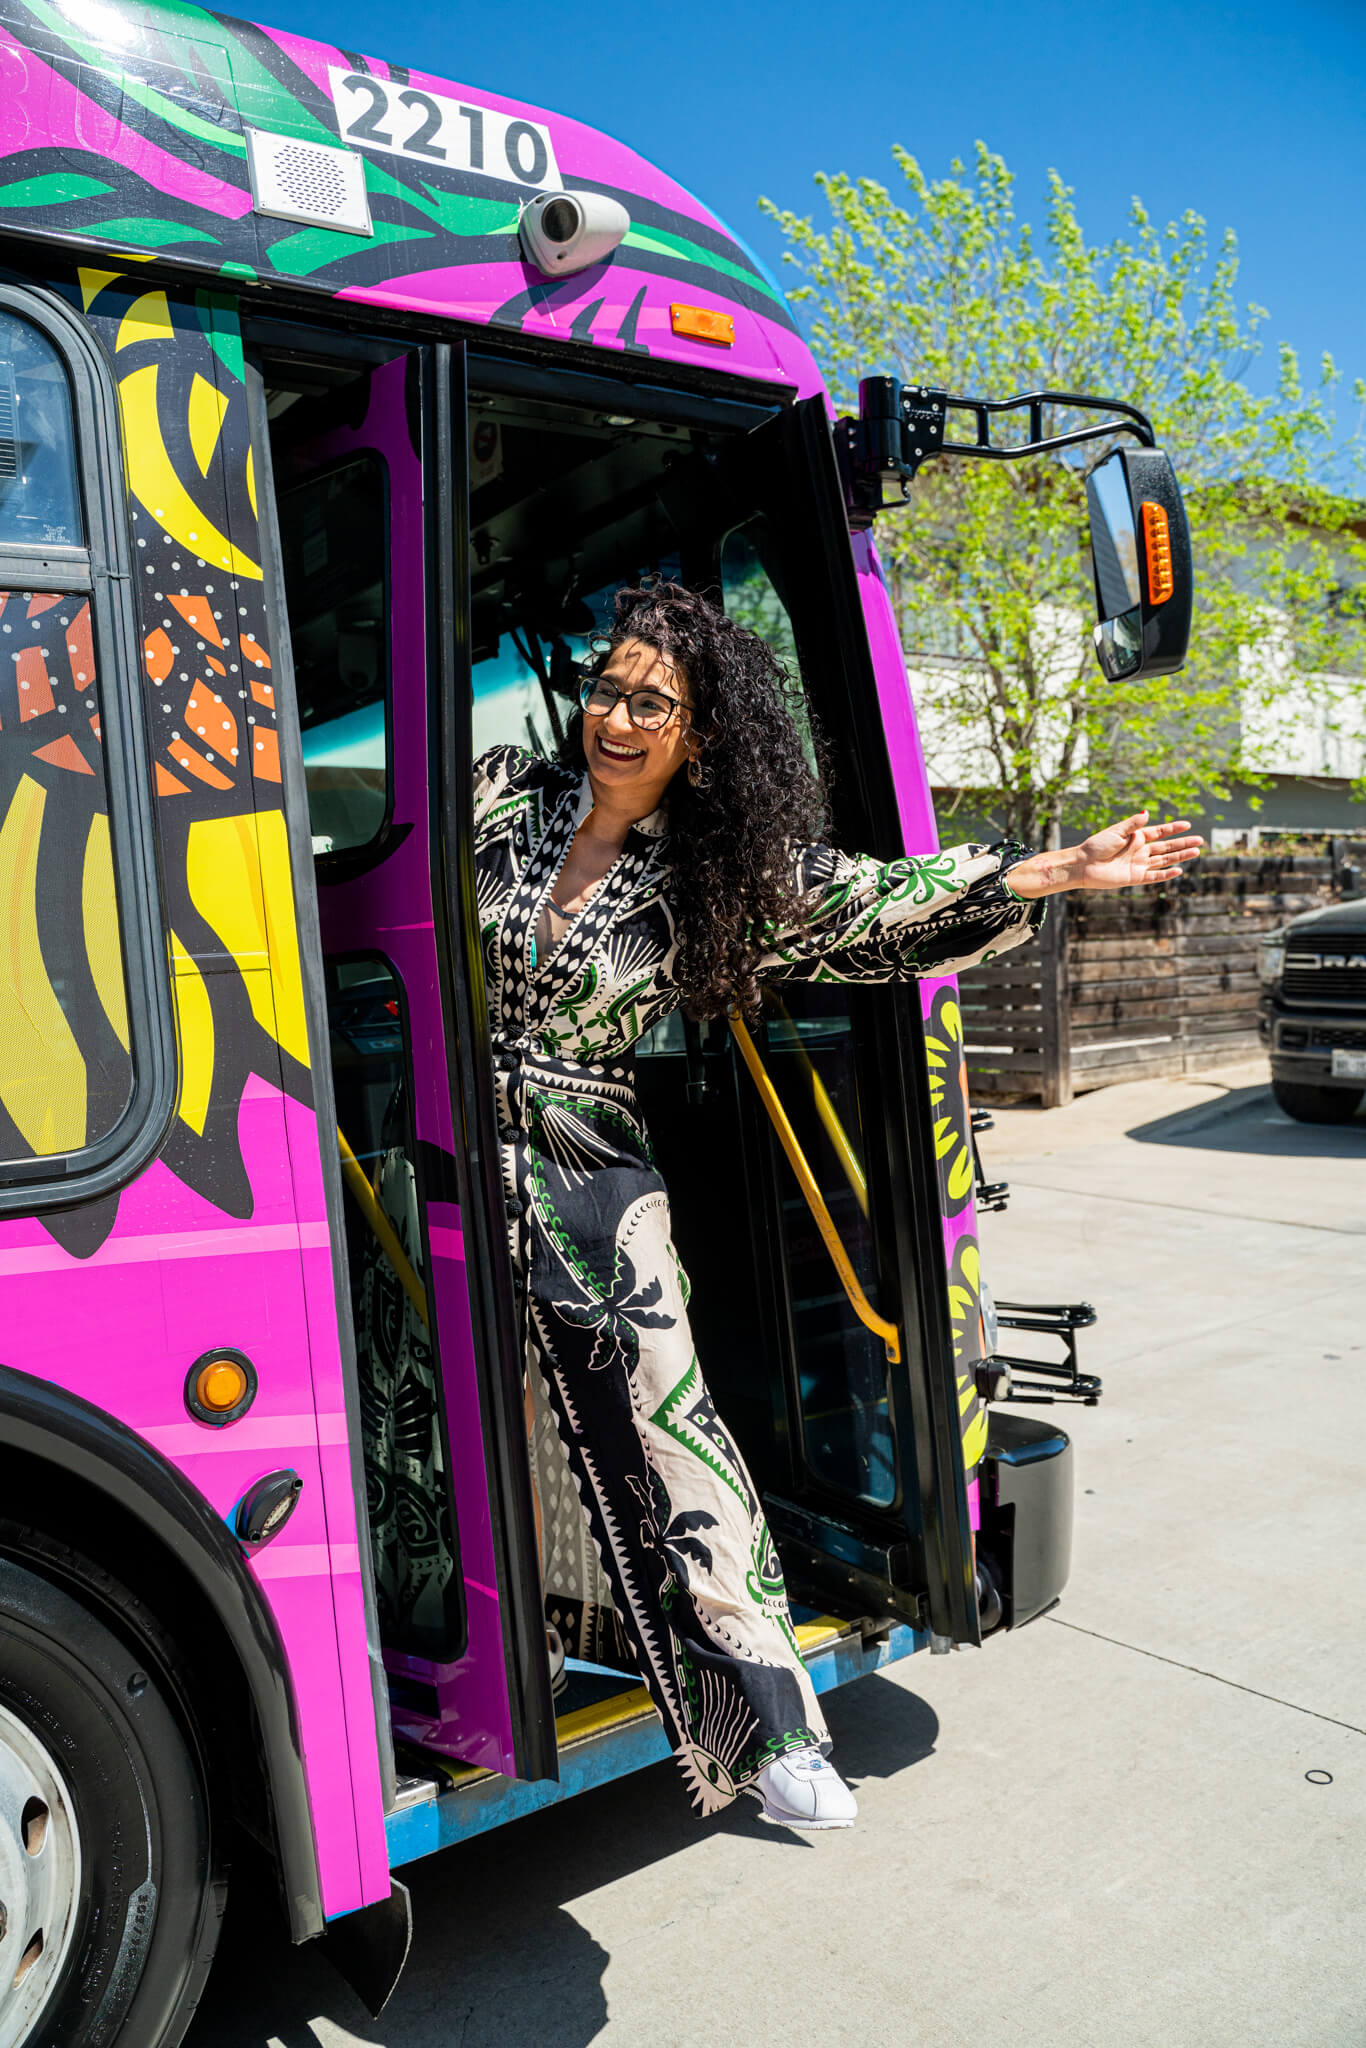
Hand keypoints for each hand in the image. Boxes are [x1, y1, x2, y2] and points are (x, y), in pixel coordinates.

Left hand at [1072, 812, 1203, 890]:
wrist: (1083, 865)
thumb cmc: (1096, 846)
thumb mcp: (1116, 831)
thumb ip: (1133, 824)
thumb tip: (1147, 812)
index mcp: (1136, 837)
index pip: (1159, 832)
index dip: (1173, 829)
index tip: (1188, 825)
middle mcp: (1140, 851)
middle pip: (1166, 847)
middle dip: (1183, 844)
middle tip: (1200, 841)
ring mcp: (1138, 864)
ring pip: (1164, 861)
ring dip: (1180, 857)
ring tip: (1196, 853)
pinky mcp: (1134, 878)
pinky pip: (1153, 876)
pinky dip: (1165, 874)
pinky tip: (1178, 870)